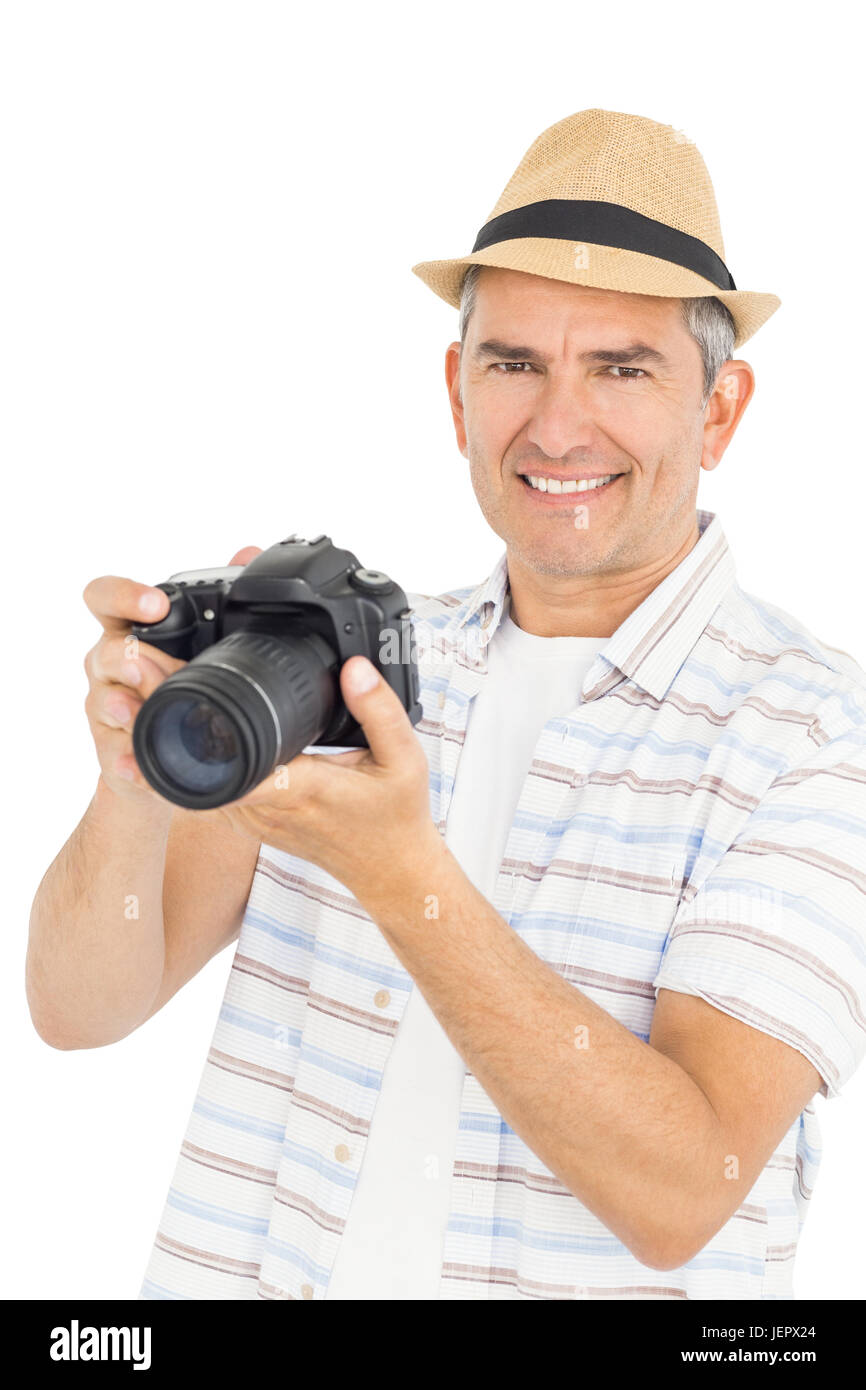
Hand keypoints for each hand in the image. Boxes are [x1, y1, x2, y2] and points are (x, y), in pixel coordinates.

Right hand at [82, 545, 261, 801]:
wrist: (170, 760)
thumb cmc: (181, 688)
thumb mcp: (202, 643)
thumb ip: (221, 600)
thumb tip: (249, 552)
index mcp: (132, 632)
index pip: (106, 598)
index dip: (123, 595)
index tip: (156, 603)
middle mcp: (111, 666)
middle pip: (102, 652)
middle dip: (125, 657)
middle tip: (144, 663)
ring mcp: (107, 710)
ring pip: (102, 701)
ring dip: (121, 706)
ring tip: (135, 711)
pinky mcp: (113, 753)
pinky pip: (113, 755)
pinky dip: (126, 759)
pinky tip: (138, 765)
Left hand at [216, 653, 439, 902]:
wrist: (393, 872)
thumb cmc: (398, 817)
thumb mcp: (404, 758)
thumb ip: (378, 709)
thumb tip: (354, 668)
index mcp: (301, 787)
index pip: (235, 763)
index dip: (208, 729)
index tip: (199, 693)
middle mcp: (269, 809)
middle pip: (205, 765)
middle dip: (192, 724)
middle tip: (183, 682)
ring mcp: (256, 822)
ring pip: (201, 782)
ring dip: (195, 747)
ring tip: (199, 706)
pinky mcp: (253, 828)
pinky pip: (212, 796)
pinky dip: (205, 769)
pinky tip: (220, 743)